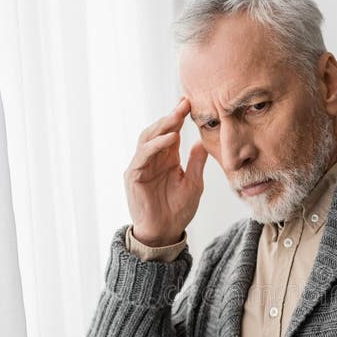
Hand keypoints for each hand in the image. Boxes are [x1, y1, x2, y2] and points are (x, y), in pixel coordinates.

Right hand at [123, 97, 207, 245]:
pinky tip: (170, 138)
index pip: (171, 132)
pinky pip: (143, 155)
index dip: (179, 117)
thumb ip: (197, 163)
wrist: (164, 233)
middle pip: (158, 130)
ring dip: (162, 126)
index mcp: (167, 158)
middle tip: (184, 104)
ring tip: (176, 117)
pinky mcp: (134, 175)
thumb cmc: (178, 211)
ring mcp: (141, 165)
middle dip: (170, 116)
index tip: (190, 103)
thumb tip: (203, 141)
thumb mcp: (194, 184)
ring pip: (147, 138)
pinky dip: (156, 145)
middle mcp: (152, 159)